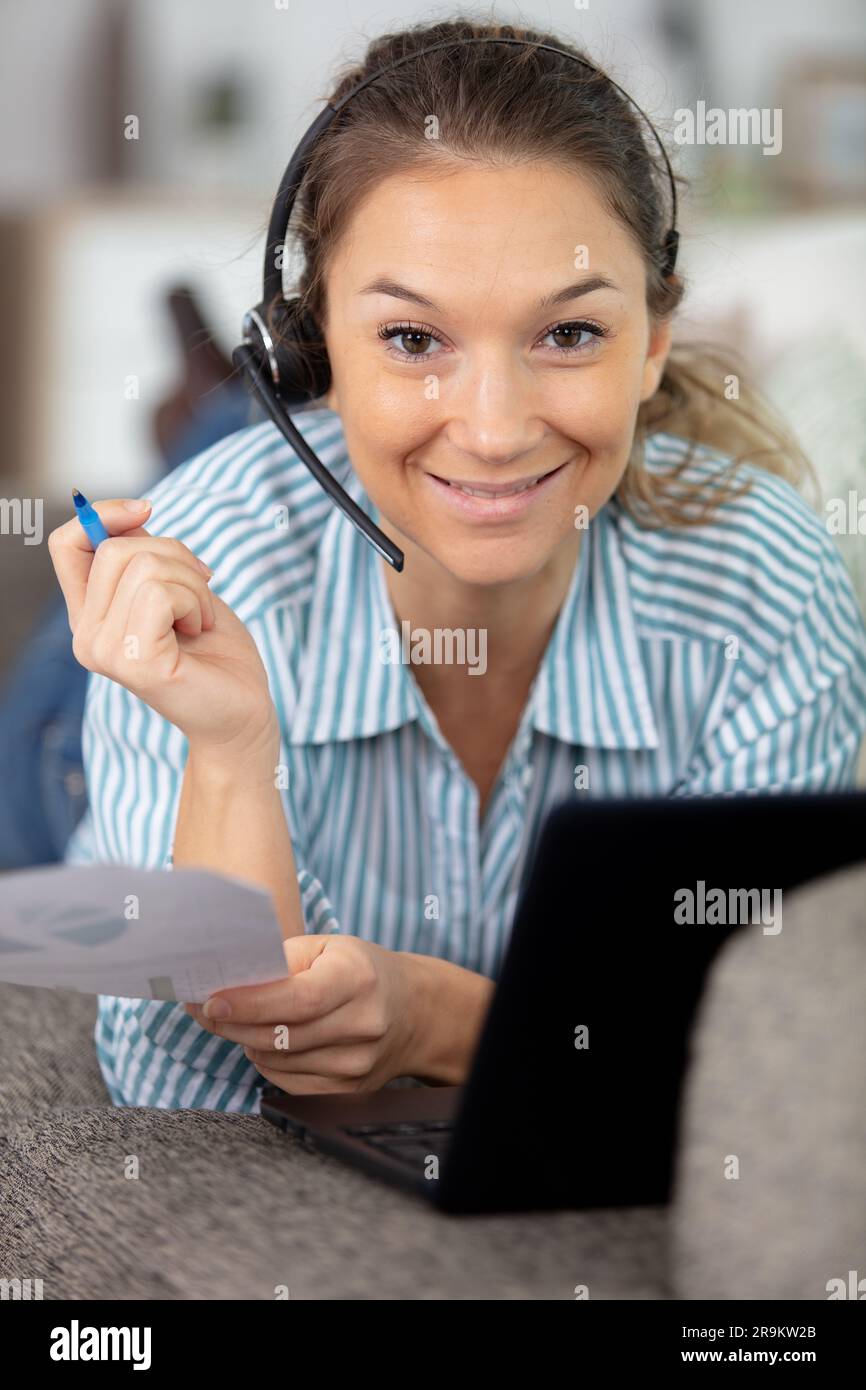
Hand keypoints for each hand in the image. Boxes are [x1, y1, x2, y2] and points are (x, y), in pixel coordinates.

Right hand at [48, 498, 276, 759]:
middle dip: (174, 555)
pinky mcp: (134, 663)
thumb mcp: (179, 588)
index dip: (102, 515)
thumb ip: (146, 556)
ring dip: (191, 584)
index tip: (146, 510)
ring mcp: (104, 652)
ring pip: (143, 567)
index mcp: (91, 618)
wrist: (242, 712)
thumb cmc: (216, 652)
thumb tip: (131, 512)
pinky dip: (195, 602)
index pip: (65, 545)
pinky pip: (161, 594)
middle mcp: (87, 638)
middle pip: (115, 548)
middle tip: (199, 594)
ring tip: (199, 619)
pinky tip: (199, 631)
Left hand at [184, 934, 419, 1093]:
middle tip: (203, 1009)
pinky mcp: (348, 1090)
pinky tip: (266, 1040)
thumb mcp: (328, 947)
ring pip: (277, 1061)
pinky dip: (266, 1060)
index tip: (210, 1002)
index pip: (299, 998)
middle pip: (281, 1035)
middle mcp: (362, 1024)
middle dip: (233, 1024)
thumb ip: (281, 959)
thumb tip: (226, 977)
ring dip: (246, 1041)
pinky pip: (285, 1082)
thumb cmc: (360, 970)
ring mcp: (357, 1063)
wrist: (413, 1011)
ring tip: (239, 1019)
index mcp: (357, 978)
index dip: (251, 1004)